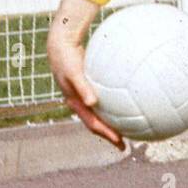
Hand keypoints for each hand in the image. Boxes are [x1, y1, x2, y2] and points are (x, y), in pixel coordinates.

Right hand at [47, 0, 125, 149]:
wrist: (60, 44)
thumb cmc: (67, 57)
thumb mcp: (74, 72)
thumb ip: (82, 87)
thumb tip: (92, 103)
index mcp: (76, 103)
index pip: (93, 124)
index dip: (106, 135)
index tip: (121, 142)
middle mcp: (80, 103)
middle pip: (96, 124)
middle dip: (110, 135)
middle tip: (126, 143)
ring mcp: (83, 96)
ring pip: (99, 115)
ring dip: (111, 123)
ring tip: (127, 128)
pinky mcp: (88, 88)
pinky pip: (102, 101)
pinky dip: (112, 106)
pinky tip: (124, 103)